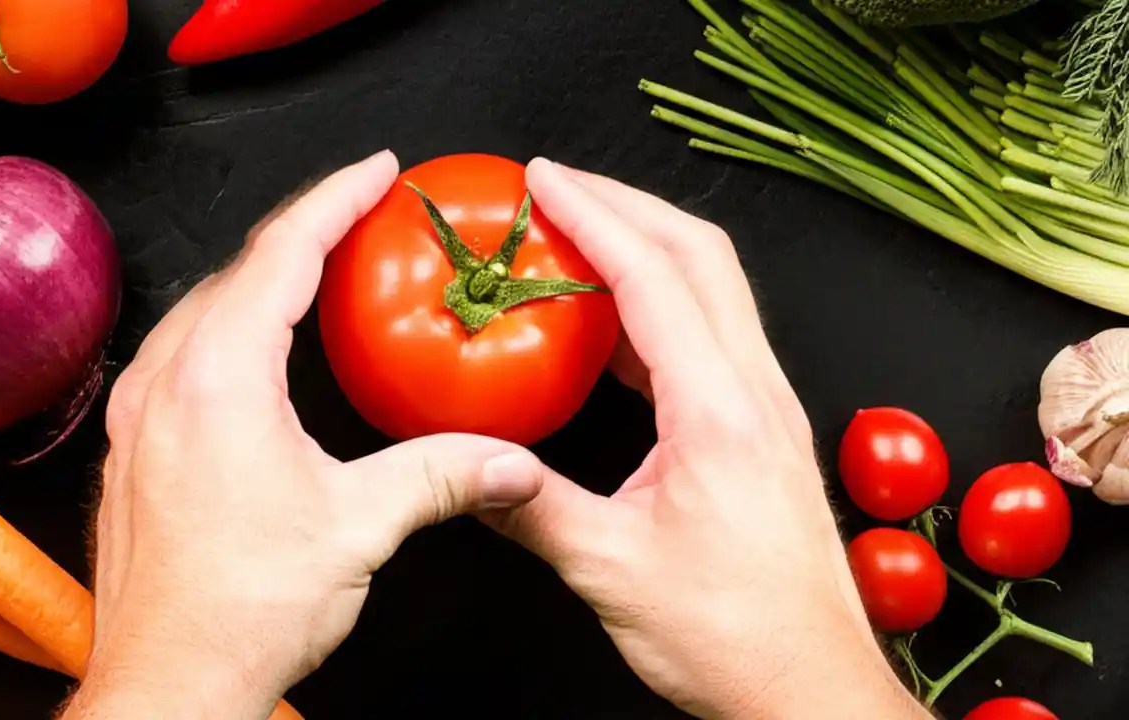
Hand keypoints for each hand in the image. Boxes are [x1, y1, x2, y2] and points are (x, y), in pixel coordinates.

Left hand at [65, 151, 545, 719]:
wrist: (169, 682)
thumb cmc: (242, 608)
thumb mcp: (358, 527)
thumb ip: (441, 477)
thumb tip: (511, 462)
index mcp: (220, 378)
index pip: (283, 253)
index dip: (335, 199)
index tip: (376, 171)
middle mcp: (166, 381)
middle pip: (240, 269)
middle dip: (304, 230)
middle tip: (360, 212)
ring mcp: (138, 412)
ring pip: (206, 309)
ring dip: (264, 278)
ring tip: (317, 267)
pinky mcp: (133, 445)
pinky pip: (184, 352)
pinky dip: (231, 326)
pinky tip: (260, 350)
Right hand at [485, 159, 929, 719]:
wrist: (809, 686)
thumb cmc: (733, 638)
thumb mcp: (612, 571)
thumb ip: (536, 508)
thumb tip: (475, 465)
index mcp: (717, 413)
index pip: (652, 278)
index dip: (594, 215)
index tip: (545, 180)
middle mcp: (755, 393)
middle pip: (699, 256)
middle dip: (627, 203)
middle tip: (560, 185)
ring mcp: (766, 408)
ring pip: (714, 288)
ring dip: (649, 246)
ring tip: (581, 233)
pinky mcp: (762, 431)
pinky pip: (713, 335)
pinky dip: (660, 303)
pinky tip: (613, 323)